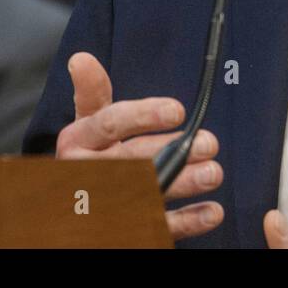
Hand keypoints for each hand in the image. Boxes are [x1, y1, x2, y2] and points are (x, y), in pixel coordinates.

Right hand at [56, 51, 224, 240]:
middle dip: (173, 150)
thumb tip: (81, 59)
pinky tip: (211, 211)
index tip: (178, 111)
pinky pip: (157, 226)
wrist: (73, 204)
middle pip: (133, 159)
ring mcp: (104, 202)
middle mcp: (87, 171)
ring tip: (214, 173)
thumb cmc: (88, 154)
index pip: (110, 123)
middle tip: (208, 143)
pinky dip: (187, 221)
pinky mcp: (124, 228)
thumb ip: (92, 92)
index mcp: (77, 139)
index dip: (144, 116)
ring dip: (184, 183)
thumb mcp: (86, 122)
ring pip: (147, 192)